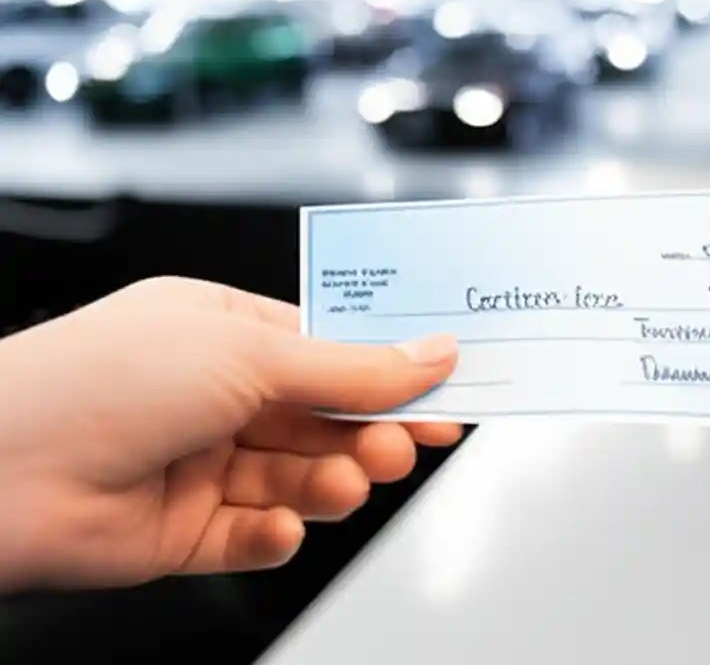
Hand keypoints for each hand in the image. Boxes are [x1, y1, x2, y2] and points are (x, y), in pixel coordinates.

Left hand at [0, 277, 460, 589]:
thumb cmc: (100, 382)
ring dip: (332, 482)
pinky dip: (277, 534)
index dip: (392, 370)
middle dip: (370, 432)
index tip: (449, 386)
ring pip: (300, 479)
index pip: (332, 349)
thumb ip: (351, 367)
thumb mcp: (249, 354)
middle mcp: (216, 396)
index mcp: (225, 332)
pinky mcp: (187, 530)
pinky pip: (257, 535)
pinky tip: (277, 526)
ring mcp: (202, 464)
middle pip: (325, 419)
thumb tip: (432, 354)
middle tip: (409, 442)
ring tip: (344, 483)